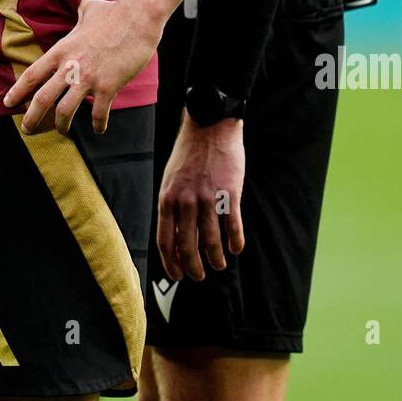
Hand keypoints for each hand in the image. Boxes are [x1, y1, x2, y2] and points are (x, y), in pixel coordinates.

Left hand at [4, 0, 160, 135]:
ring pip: (65, 111)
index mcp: (61, 50)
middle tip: (26, 130)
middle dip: (31, 118)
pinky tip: (99, 129)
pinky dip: (97, 124)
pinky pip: (98, 113)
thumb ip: (81, 1)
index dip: (17, 91)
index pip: (31, 74)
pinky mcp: (108, 86)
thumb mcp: (90, 8)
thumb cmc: (113, 12)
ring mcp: (88, 78)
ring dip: (61, 126)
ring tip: (62, 132)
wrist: (137, 18)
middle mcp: (70, 66)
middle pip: (42, 98)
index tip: (8, 103)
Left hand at [157, 111, 244, 281]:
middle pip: (188, 246)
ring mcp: (208, 198)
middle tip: (200, 276)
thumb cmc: (189, 152)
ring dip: (216, 259)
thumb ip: (172, 205)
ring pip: (211, 241)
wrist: (210, 124)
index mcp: (167, 198)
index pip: (165, 241)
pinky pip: (232, 227)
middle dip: (194, 268)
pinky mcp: (230, 194)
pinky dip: (235, 242)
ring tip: (219, 265)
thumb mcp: (171, 178)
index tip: (177, 275)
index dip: (171, 263)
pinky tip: (236, 248)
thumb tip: (174, 234)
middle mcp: (186, 201)